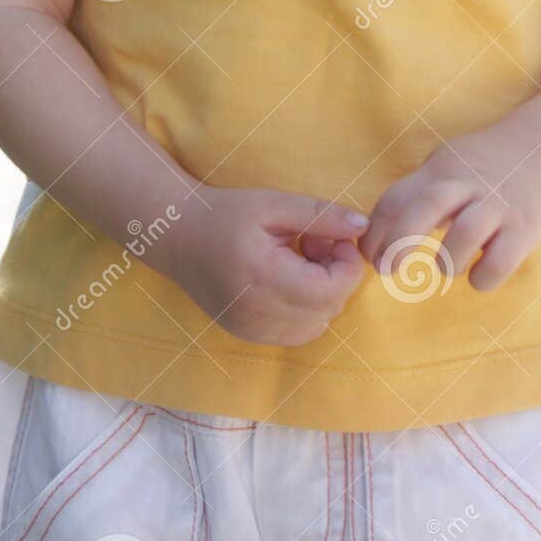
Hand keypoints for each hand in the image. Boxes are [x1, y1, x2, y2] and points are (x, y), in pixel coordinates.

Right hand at [164, 186, 370, 346]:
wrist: (177, 236)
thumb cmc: (226, 214)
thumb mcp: (273, 204)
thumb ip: (321, 215)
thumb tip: (363, 227)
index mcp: (264, 278)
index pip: (334, 290)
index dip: (347, 263)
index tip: (333, 235)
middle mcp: (258, 313)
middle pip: (329, 308)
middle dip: (335, 275)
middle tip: (313, 241)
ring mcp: (251, 330)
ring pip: (317, 325)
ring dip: (322, 294)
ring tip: (298, 260)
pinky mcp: (248, 336)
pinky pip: (297, 333)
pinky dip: (305, 309)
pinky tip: (287, 280)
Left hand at [357, 123, 540, 292]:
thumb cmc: (480, 167)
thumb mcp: (444, 166)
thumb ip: (414, 193)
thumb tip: (373, 232)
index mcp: (440, 170)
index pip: (397, 196)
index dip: (374, 231)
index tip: (368, 255)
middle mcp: (468, 183)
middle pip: (426, 207)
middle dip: (399, 242)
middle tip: (387, 269)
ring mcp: (499, 205)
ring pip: (466, 233)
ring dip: (447, 261)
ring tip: (445, 267)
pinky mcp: (525, 228)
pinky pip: (500, 261)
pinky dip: (483, 277)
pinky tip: (478, 276)